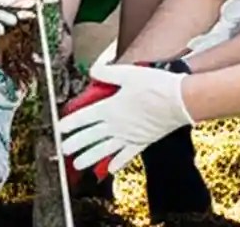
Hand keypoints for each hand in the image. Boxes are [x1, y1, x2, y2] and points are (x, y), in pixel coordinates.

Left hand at [57, 64, 191, 176]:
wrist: (180, 101)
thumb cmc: (155, 85)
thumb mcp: (128, 73)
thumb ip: (107, 73)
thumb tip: (92, 71)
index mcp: (110, 108)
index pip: (83, 117)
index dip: (69, 123)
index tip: (59, 128)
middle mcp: (116, 125)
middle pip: (91, 136)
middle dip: (75, 143)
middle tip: (63, 150)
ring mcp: (129, 136)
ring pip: (104, 150)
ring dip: (90, 157)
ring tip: (78, 164)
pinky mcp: (142, 141)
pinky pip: (127, 155)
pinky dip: (118, 162)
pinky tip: (110, 169)